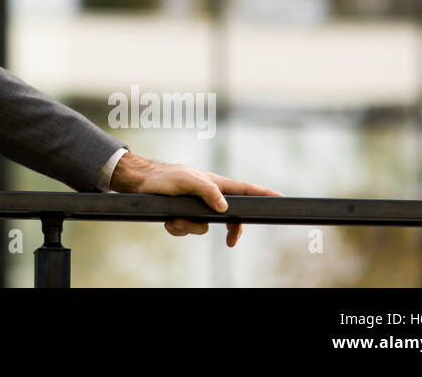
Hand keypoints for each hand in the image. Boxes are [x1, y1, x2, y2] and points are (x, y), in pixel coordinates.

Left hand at [110, 152, 282, 246]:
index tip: (281, 199)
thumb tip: (225, 208)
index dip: (263, 194)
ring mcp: (195, 207)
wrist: (140, 185)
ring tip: (175, 216)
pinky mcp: (182, 215)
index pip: (244, 189)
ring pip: (203, 228)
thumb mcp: (188, 180)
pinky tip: (168, 219)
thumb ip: (208, 192)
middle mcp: (207, 196)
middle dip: (229, 231)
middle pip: (230, 218)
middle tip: (231, 243)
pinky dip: (176, 227)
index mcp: (214, 184)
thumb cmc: (166, 178)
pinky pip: (186, 230)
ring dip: (188, 225)